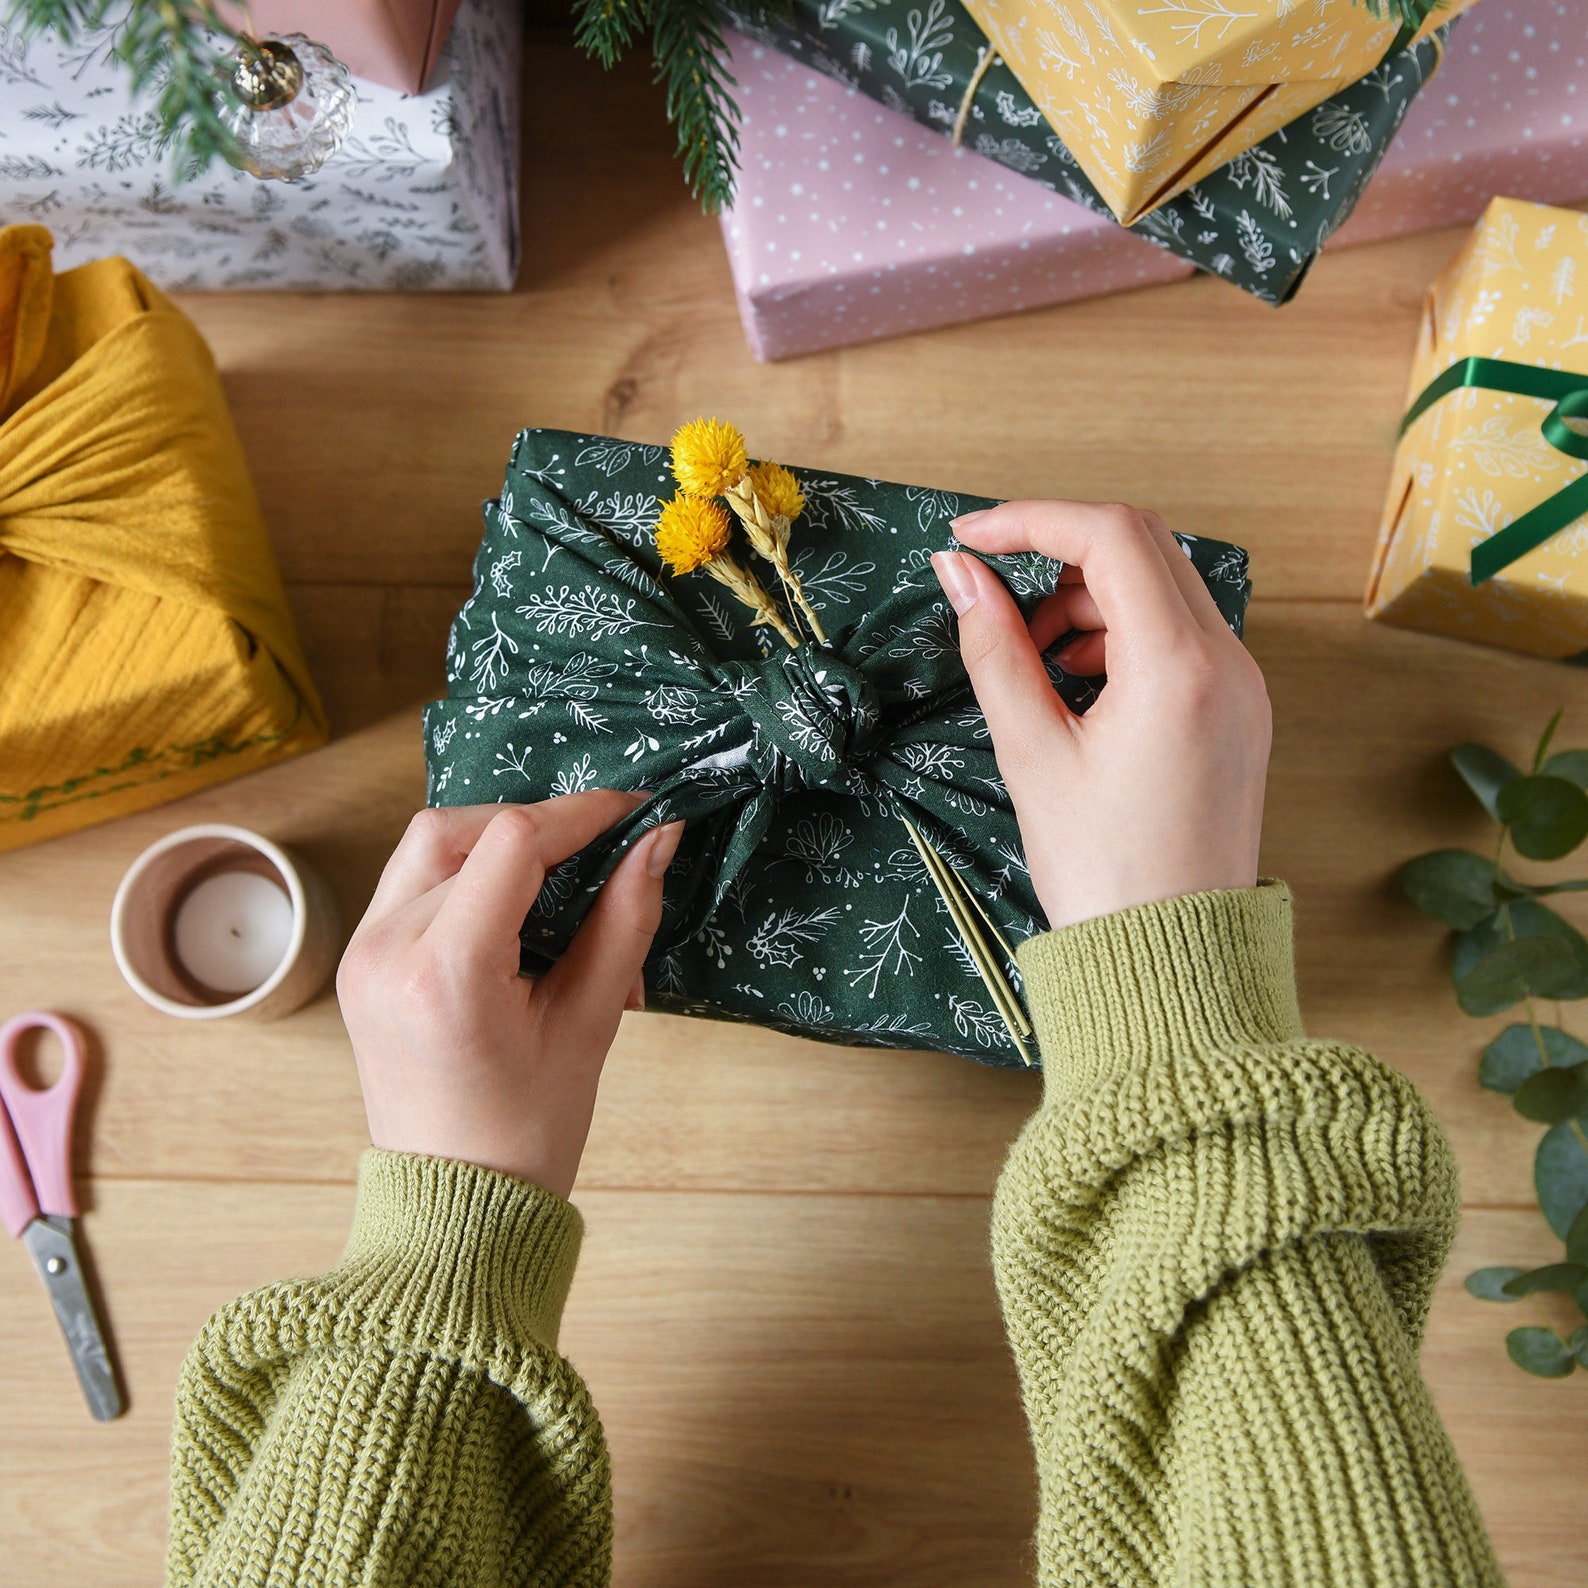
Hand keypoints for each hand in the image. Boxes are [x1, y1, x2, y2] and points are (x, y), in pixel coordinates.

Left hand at [336, 793, 682, 1197]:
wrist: (456, 1207)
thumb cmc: (529, 1132)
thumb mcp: (590, 1023)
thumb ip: (624, 920)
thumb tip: (658, 839)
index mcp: (444, 974)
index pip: (513, 842)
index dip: (582, 815)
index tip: (636, 815)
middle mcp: (384, 951)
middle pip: (462, 829)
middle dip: (540, 826)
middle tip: (602, 851)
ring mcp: (360, 954)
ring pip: (430, 844)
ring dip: (497, 841)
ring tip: (558, 877)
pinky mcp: (359, 960)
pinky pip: (410, 879)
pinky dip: (466, 870)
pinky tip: (513, 905)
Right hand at [932, 502, 1269, 930]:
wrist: (1175, 960)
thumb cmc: (1104, 872)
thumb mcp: (1032, 754)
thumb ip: (994, 650)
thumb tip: (959, 574)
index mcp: (1180, 668)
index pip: (1110, 536)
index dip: (1030, 520)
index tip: (968, 539)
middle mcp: (1229, 662)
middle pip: (1144, 546)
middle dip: (1059, 554)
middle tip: (994, 595)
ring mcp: (1243, 686)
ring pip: (1163, 587)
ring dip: (1088, 596)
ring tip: (1030, 657)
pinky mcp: (1240, 711)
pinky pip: (1180, 635)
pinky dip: (1121, 634)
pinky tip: (1075, 682)